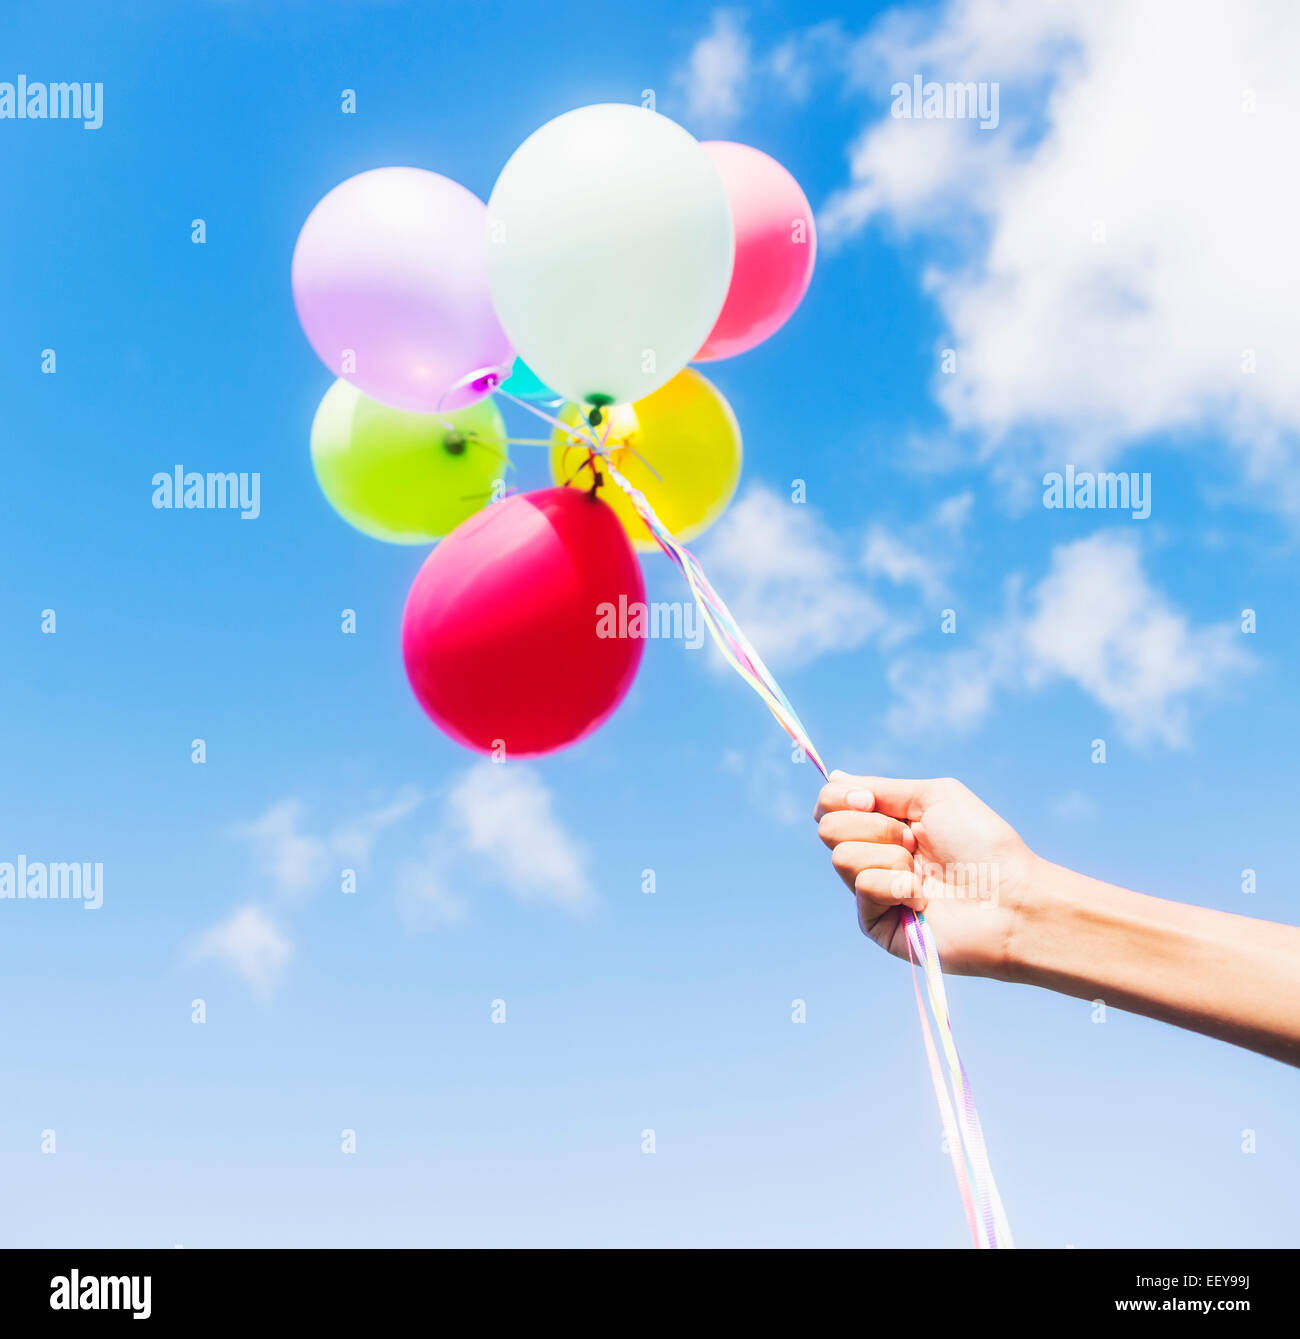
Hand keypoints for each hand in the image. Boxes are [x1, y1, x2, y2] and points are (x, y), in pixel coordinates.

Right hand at [814, 772, 1038, 977]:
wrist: (1010, 898)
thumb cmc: (983, 844)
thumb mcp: (933, 796)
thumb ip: (880, 787)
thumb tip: (834, 777)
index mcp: (886, 822)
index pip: (830, 802)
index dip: (843, 797)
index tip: (871, 801)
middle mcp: (875, 854)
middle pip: (828, 827)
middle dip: (873, 827)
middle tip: (914, 842)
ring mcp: (874, 889)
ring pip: (841, 857)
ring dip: (889, 857)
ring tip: (922, 873)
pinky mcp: (876, 923)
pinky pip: (862, 888)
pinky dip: (895, 886)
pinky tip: (922, 898)